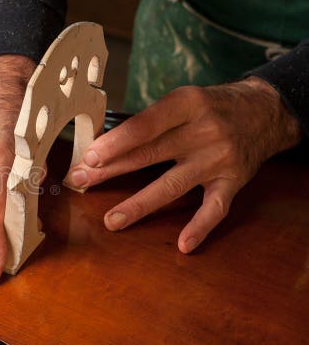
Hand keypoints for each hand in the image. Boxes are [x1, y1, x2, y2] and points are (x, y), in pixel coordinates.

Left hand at [65, 77, 301, 252]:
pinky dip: (200, 227)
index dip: (116, 142)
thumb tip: (101, 148)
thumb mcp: (182, 100)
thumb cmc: (209, 107)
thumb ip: (148, 122)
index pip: (145, 125)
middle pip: (150, 155)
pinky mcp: (233, 182)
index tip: (90, 157)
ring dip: (140, 205)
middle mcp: (204, 131)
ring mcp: (219, 159)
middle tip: (80, 181)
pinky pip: (216, 209)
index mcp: (187, 104)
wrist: (265, 111)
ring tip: (112, 221)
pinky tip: (183, 245)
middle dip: (111, 170)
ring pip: (173, 185)